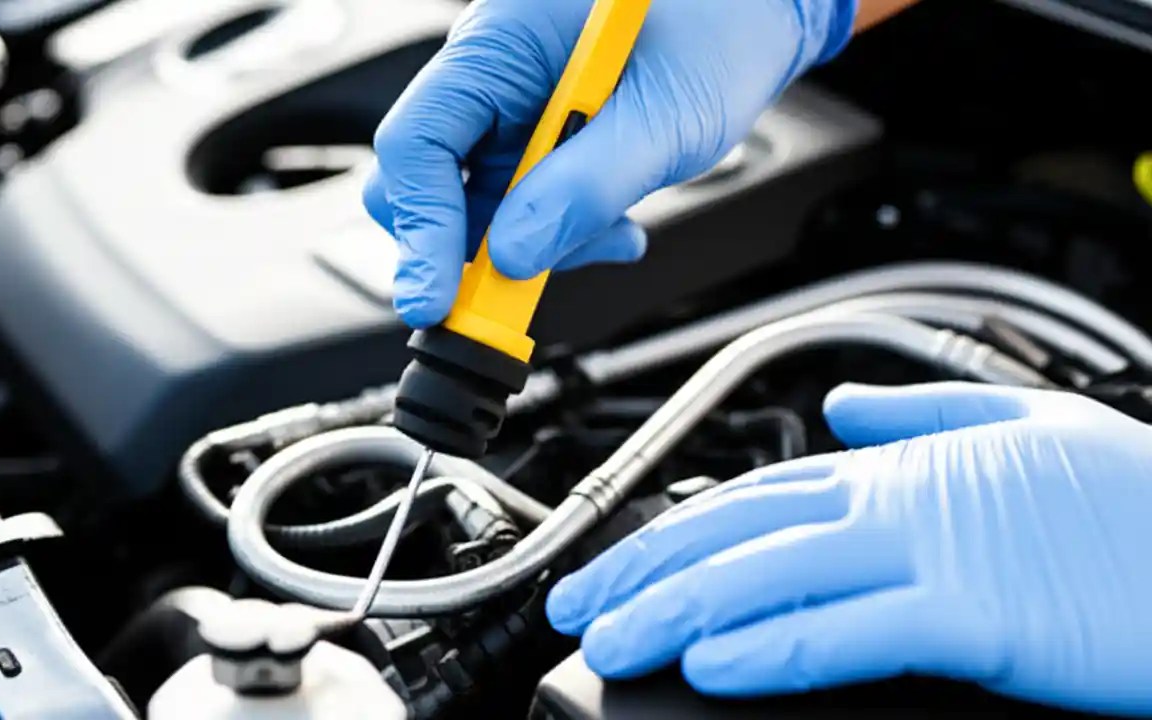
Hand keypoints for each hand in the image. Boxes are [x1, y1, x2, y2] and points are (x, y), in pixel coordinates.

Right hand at [364, 0, 854, 326]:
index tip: (433, 296)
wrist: (761, 11)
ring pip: (477, 203)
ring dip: (533, 242)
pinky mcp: (538, 135)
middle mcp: (492, 72)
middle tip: (512, 292)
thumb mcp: (665, 119)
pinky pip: (520, 201)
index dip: (421, 227)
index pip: (420, 141)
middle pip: (429, 179)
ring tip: (609, 232)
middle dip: (471, 246)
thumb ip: (586, 189)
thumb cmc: (724, 25)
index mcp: (501, 41)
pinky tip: (610, 222)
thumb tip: (514, 254)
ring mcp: (512, 106)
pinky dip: (558, 229)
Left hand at [547, 382, 1151, 716]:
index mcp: (898, 471)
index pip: (752, 496)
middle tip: (575, 608)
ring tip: (611, 641)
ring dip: (678, 613)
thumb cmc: (1132, 504)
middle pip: (737, 533)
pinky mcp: (976, 613)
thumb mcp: (1015, 433)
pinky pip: (849, 632)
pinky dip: (772, 647)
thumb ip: (917, 415)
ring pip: (770, 579)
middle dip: (644, 572)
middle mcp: (896, 503)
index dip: (670, 531)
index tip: (612, 565)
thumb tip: (840, 409)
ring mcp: (932, 555)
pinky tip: (711, 663)